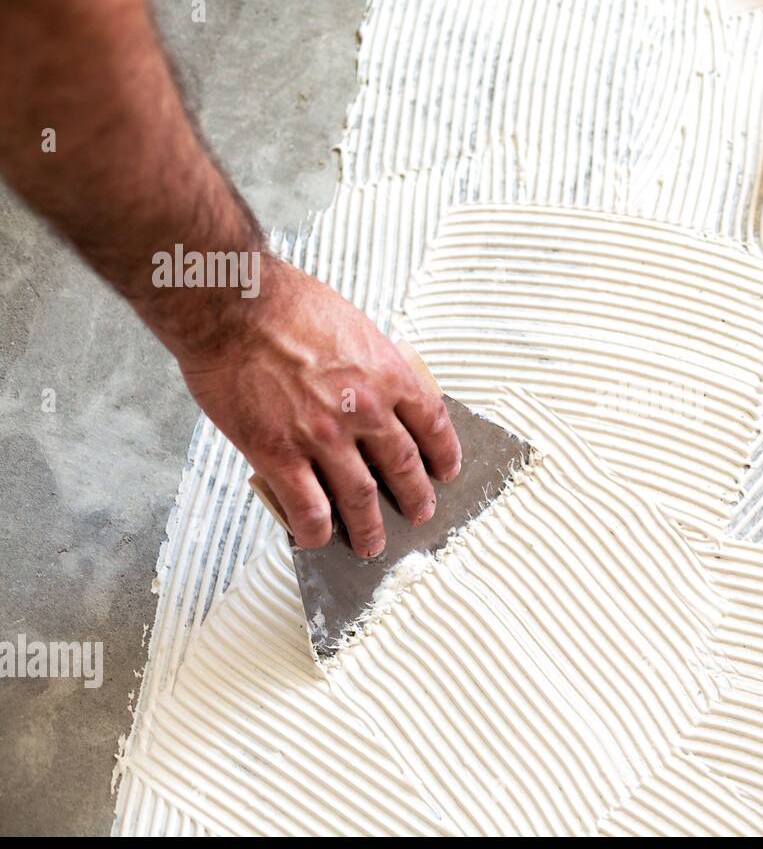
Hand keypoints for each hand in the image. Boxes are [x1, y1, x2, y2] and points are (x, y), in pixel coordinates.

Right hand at [170, 259, 460, 556]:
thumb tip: (377, 390)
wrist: (231, 305)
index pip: (434, 424)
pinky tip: (317, 538)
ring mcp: (324, 436)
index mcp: (388, 375)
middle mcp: (365, 410)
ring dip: (370, 527)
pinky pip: (308, 507)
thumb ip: (371, 366)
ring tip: (372, 543)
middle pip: (404, 467)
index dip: (444, 453)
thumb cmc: (284, 305)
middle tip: (419, 512)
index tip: (445, 469)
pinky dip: (316, 530)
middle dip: (416, 497)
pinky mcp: (280, 454)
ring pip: (361, 498)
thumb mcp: (353, 327)